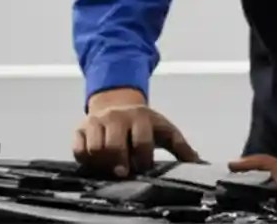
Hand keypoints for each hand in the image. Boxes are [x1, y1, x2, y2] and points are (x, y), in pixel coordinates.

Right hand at [73, 87, 200, 176]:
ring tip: (112, 168)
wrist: (118, 102)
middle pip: (114, 146)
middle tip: (125, 173)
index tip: (145, 168)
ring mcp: (96, 122)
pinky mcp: (80, 128)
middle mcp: (116, 117)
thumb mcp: (164, 129)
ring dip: (103, 163)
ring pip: (94, 149)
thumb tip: (198, 162)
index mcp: (140, 117)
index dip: (143, 160)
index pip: (141, 142)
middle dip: (120, 163)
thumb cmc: (144, 122)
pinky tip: (96, 163)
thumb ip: (180, 146)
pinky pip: (78, 149)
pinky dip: (85, 160)